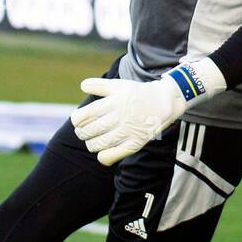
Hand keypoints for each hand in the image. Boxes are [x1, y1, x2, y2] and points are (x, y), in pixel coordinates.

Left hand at [70, 77, 185, 165]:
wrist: (165, 103)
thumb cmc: (138, 94)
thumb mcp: (119, 85)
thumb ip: (99, 85)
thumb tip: (82, 85)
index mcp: (114, 102)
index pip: (86, 115)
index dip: (76, 119)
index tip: (77, 120)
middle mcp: (120, 117)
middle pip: (90, 130)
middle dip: (81, 132)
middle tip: (82, 132)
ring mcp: (128, 132)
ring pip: (99, 144)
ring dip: (90, 143)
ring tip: (91, 140)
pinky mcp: (135, 144)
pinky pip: (113, 155)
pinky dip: (103, 156)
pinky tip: (101, 152)